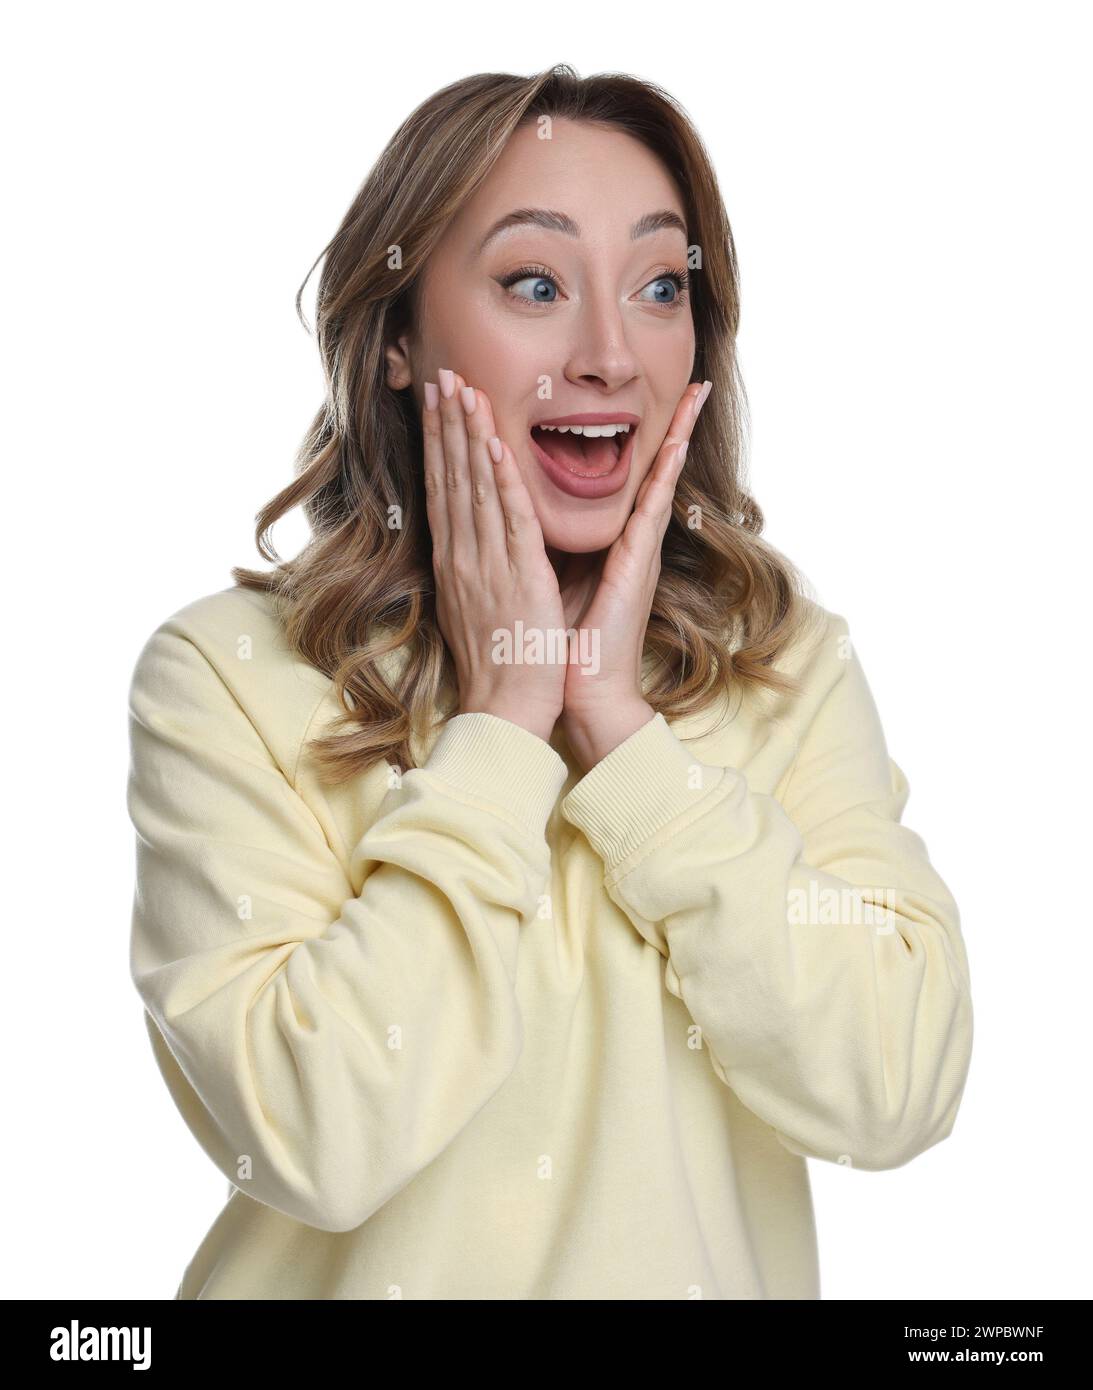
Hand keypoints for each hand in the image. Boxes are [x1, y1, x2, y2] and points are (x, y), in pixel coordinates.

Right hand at [423, 368, 566, 742]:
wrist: (506, 709)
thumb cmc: (498, 665)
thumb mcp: (475, 609)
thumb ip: (473, 570)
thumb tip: (468, 545)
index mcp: (453, 563)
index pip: (443, 490)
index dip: (439, 443)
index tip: (435, 403)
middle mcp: (462, 557)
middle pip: (450, 478)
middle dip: (446, 424)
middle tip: (441, 375)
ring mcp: (487, 566)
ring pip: (475, 488)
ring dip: (469, 436)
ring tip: (463, 390)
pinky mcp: (519, 578)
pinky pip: (510, 520)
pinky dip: (502, 481)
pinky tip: (495, 445)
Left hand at [560, 380, 711, 768]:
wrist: (581, 694)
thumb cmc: (566, 647)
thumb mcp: (557, 582)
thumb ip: (556, 549)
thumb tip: (534, 517)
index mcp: (613, 545)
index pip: (631, 480)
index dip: (645, 442)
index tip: (660, 404)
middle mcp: (632, 544)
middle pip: (655, 472)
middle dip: (675, 426)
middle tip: (697, 382)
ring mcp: (639, 554)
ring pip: (659, 481)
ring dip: (677, 436)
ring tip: (694, 396)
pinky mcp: (635, 569)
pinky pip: (649, 512)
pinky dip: (660, 476)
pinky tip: (671, 444)